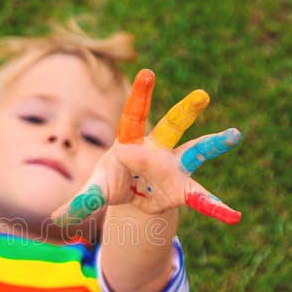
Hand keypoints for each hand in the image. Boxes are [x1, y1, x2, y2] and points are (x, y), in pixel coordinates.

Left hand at [52, 69, 242, 225]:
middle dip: (186, 111)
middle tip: (201, 95)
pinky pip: (201, 197)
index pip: (134, 115)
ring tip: (234, 134)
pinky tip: (232, 216)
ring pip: (196, 150)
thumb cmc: (112, 180)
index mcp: (131, 141)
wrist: (132, 194)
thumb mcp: (95, 190)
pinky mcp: (182, 189)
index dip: (141, 95)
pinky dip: (215, 207)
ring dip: (214, 143)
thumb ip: (80, 202)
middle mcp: (157, 148)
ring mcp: (173, 166)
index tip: (148, 74)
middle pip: (172, 125)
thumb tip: (57, 218)